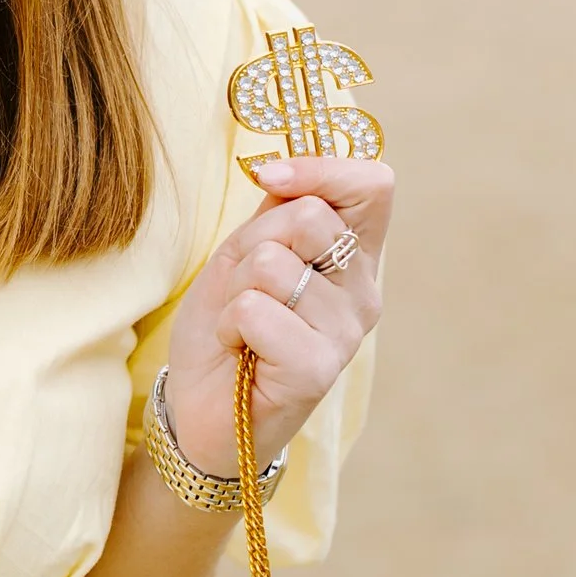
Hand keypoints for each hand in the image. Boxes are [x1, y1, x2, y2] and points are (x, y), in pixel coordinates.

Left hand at [161, 154, 392, 481]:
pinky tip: (240, 351)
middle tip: (246, 284)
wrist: (202, 408)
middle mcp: (362, 292)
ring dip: (236, 289)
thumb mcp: (244, 254)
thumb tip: (277, 169)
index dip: (321, 168)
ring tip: (242, 325)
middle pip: (312, 217)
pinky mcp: (317, 368)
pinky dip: (229, 324)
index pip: (373, 186)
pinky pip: (255, 309)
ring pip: (272, 263)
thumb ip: (275, 213)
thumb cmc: (228, 327)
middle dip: (255, 241)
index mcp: (353, 257)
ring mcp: (346, 332)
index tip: (271, 179)